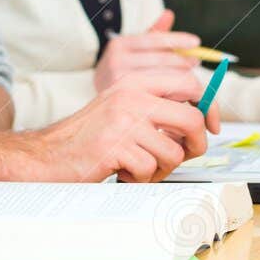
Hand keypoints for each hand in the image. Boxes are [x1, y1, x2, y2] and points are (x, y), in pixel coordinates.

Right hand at [22, 82, 215, 183]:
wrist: (49, 155)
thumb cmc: (90, 136)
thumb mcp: (123, 107)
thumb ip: (159, 106)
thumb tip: (203, 117)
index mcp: (135, 81)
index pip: (189, 84)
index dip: (209, 108)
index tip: (211, 127)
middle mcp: (131, 96)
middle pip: (192, 120)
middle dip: (197, 145)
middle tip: (186, 155)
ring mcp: (123, 120)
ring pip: (173, 153)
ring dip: (160, 168)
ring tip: (138, 164)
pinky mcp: (116, 146)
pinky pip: (150, 169)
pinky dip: (139, 178)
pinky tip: (121, 170)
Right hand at [92, 9, 199, 91]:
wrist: (97, 110)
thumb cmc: (120, 75)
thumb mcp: (131, 52)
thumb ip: (151, 35)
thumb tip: (169, 14)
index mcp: (120, 45)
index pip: (154, 39)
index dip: (177, 39)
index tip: (195, 42)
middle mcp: (117, 61)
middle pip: (161, 59)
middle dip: (183, 62)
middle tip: (196, 62)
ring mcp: (120, 82)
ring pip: (163, 79)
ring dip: (181, 80)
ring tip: (192, 79)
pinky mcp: (126, 101)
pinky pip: (159, 97)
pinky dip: (173, 96)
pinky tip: (181, 95)